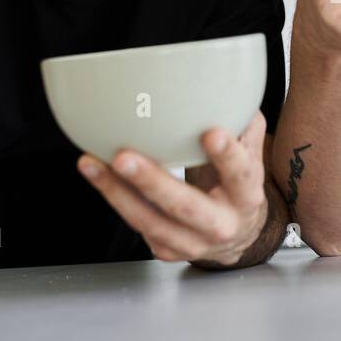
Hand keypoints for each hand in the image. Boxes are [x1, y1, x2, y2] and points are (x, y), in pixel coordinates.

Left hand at [77, 113, 269, 265]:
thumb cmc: (237, 187)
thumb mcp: (249, 158)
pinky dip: (114, 197)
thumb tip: (229, 90)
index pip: (240, 174)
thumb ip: (243, 127)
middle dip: (152, 182)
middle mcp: (220, 224)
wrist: (237, 235)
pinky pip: (136, 223)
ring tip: (92, 164)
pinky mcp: (166, 249)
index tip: (211, 134)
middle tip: (124, 158)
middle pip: (185, 207)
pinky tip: (97, 175)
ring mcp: (192, 242)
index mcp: (245, 196)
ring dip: (116, 191)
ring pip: (150, 221)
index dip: (226, 156)